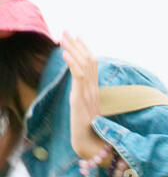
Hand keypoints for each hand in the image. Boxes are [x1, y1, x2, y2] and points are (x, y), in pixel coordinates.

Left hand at [61, 30, 110, 162]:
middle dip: (77, 45)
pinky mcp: (81, 99)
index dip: (85, 50)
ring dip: (73, 50)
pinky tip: (65, 54)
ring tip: (63, 38)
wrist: (90, 144)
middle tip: (67, 31)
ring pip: (84, 65)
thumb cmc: (88, 131)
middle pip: (88, 61)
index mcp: (94, 91)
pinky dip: (72, 64)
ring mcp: (88, 94)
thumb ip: (84, 97)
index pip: (92, 66)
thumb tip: (79, 91)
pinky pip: (79, 77)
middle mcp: (93, 90)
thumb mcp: (85, 110)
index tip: (77, 38)